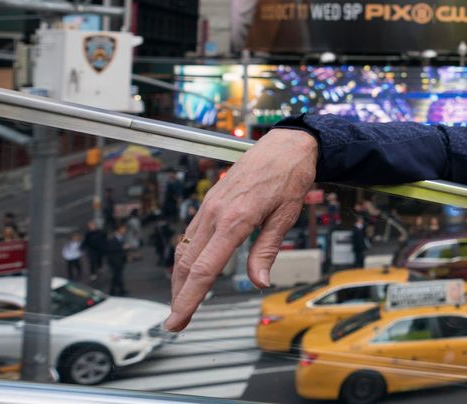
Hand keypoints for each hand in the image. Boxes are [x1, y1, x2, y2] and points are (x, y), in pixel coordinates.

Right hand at [165, 129, 317, 330]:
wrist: (286, 144)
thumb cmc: (290, 176)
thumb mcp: (286, 216)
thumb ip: (267, 250)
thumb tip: (259, 282)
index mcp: (235, 219)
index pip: (205, 269)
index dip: (189, 299)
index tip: (177, 320)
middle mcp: (216, 213)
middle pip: (188, 263)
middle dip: (179, 295)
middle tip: (176, 322)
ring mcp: (210, 206)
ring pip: (185, 249)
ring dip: (180, 279)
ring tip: (181, 302)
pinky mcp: (211, 202)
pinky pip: (192, 234)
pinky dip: (187, 257)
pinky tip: (191, 270)